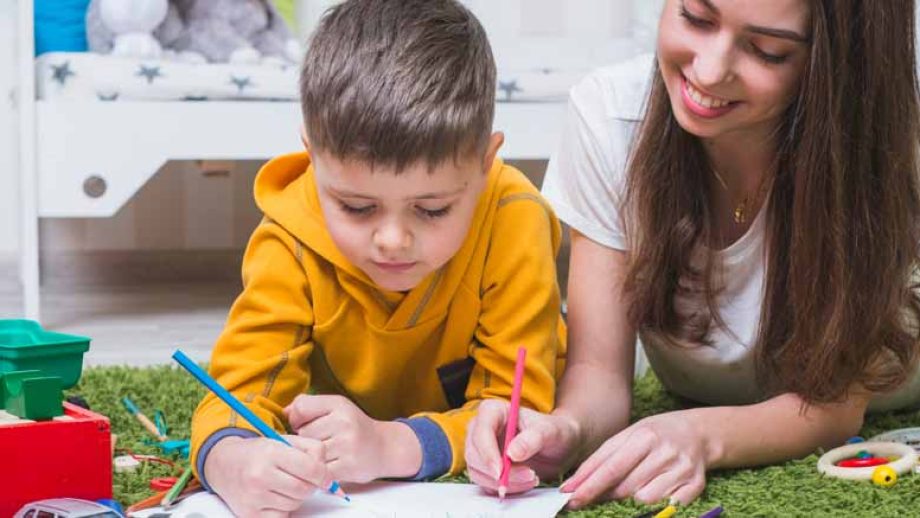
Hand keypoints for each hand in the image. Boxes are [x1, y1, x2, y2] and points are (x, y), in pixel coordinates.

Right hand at [204, 434, 327, 517]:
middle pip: (304, 490)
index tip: (325, 478)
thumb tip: (328, 478)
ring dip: (295, 497)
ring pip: (294, 504)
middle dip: (309, 486)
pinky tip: (274, 496)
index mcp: (271, 452)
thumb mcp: (285, 440)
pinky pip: (282, 517)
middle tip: (301, 479)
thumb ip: (312, 450)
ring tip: (283, 485)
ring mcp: (253, 497)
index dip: (324, 476)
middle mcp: (260, 475)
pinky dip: (283, 510)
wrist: (224, 464)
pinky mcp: (250, 514)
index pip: (310, 469)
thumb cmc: (260, 452)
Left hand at [285, 394, 421, 481]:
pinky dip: (319, 471)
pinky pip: (319, 470)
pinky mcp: (348, 466)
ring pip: (309, 453)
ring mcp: (346, 445)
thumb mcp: (337, 407)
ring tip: (323, 454)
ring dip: (311, 457)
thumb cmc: (354, 427)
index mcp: (339, 404)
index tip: (303, 425)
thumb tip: (284, 412)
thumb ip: (310, 406)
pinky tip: (327, 466)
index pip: (301, 408)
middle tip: (319, 441)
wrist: (385, 448)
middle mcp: (344, 422)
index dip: (296, 419)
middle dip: (305, 440)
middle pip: (303, 433)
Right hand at [465, 399, 581, 495]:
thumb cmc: (554, 431)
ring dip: (502, 482)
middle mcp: (482, 428)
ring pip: (477, 471)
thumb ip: (533, 438)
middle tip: (527, 477)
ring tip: (531, 478)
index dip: (487, 452)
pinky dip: (503, 488)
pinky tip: (524, 483)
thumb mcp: (550, 431)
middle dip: (497, 472)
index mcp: (494, 411)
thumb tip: (512, 453)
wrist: (559, 446)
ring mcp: (482, 449)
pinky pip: (485, 482)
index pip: (481, 430)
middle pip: (474, 453)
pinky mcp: (485, 467)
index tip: (501, 471)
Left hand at [562, 411, 708, 508]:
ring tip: (624, 492)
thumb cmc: (655, 434)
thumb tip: (574, 484)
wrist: (698, 433)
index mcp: (645, 436)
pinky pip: (667, 506)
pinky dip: (653, 506)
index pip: (611, 468)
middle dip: (603, 496)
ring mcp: (682, 470)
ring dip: (627, 502)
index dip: (589, 486)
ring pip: (644, 499)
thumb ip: (603, 457)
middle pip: (626, 487)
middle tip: (589, 498)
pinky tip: (648, 495)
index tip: (570, 498)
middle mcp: (665, 453)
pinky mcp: (695, 486)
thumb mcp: (628, 435)